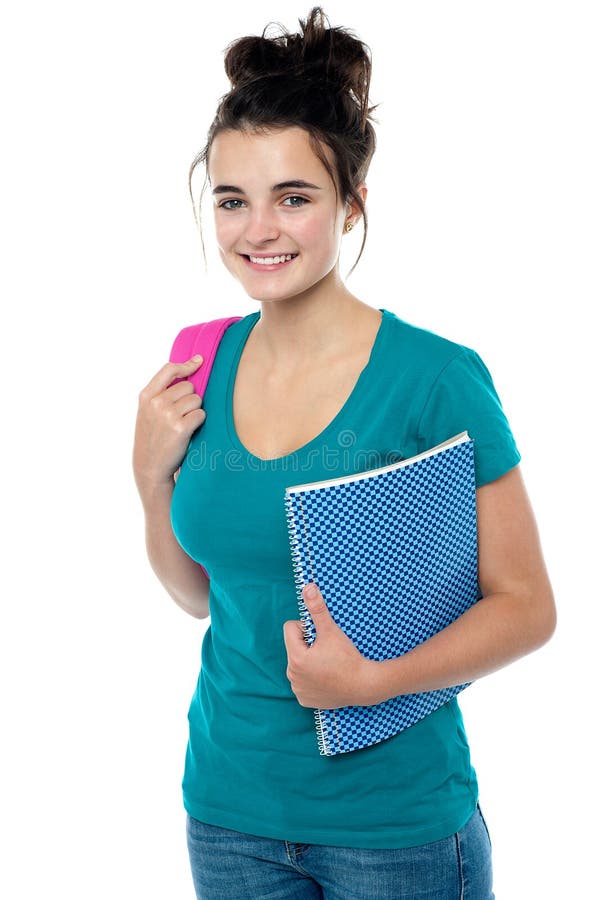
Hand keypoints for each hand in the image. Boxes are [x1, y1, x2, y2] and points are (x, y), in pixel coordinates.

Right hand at [132, 355, 204, 498]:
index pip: (168, 370)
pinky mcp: (181, 427)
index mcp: (147, 396)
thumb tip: (187, 374)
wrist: (150, 466)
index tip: (199, 361)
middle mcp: (156, 402)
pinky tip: (188, 432)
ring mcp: (168, 414)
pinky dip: (199, 422)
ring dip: (195, 411)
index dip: (186, 364)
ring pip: (197, 400)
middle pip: (189, 386)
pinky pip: (201, 414)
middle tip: (180, 416)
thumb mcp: (147, 412)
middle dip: (190, 399)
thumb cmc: (152, 437)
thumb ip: (161, 393)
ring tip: (182, 424)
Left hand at [283, 583, 379, 708]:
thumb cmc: (348, 658)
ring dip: (309, 661)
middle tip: (328, 652)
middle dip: (307, 645)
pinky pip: (303, 682)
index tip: (320, 636)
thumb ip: (317, 609)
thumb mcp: (331, 630)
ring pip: (298, 665)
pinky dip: (312, 679)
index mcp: (295, 657)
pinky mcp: (305, 700)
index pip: (290, 629)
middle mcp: (292, 675)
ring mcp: (298, 689)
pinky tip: (327, 678)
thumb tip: (308, 588)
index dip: (305, 628)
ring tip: (329, 665)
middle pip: (294, 647)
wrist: (364, 686)